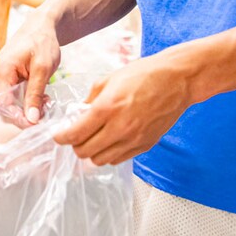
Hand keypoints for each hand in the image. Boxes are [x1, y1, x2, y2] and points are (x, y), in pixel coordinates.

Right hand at [0, 9, 62, 123]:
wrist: (40, 28)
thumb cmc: (42, 43)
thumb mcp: (43, 69)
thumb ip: (35, 94)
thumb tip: (31, 119)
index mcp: (0, 71)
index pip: (3, 105)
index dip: (18, 118)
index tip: (37, 123)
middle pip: (4, 106)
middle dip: (25, 112)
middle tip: (46, 108)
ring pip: (9, 103)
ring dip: (27, 106)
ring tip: (46, 99)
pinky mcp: (3, 79)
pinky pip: (12, 96)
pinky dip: (26, 99)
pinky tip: (40, 95)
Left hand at [53, 50, 196, 165]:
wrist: (177, 81)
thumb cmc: (144, 74)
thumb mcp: (109, 80)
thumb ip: (90, 99)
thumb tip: (79, 113)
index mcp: (107, 108)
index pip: (76, 134)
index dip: (62, 138)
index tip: (58, 136)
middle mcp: (120, 128)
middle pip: (85, 152)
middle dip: (75, 145)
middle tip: (75, 136)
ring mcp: (134, 139)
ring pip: (101, 160)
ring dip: (92, 152)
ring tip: (92, 139)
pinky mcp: (145, 145)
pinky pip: (119, 159)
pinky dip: (109, 154)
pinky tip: (110, 141)